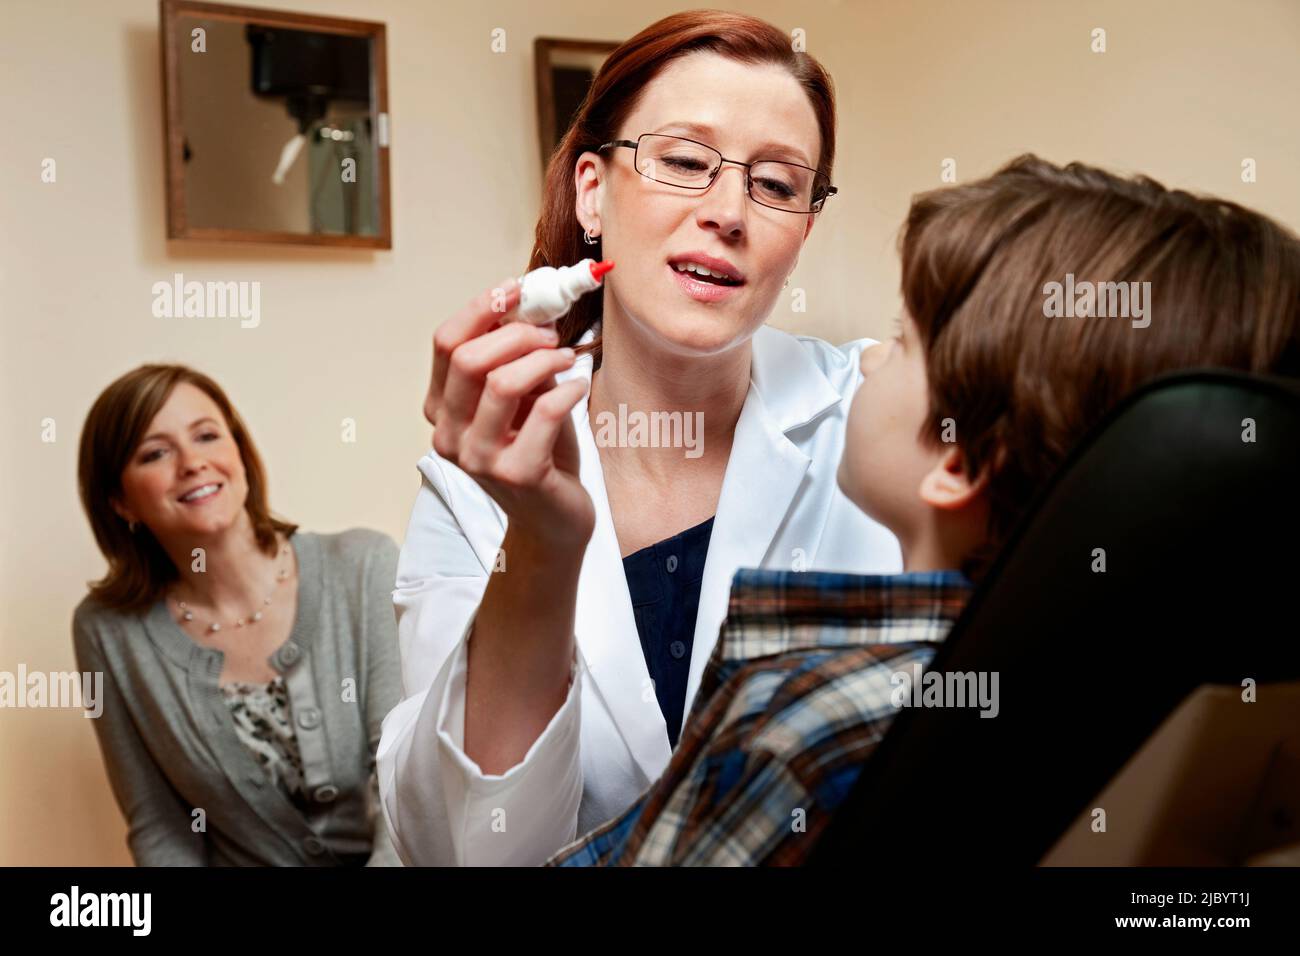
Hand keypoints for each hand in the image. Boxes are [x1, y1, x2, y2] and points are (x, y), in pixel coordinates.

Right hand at [424, 278, 595, 551]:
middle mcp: (450, 435)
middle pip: (467, 358)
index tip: (518, 290)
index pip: (446, 343)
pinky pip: (543, 411)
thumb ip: (517, 357)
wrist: (555, 520)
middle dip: (516, 334)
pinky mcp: (517, 475)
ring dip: (543, 359)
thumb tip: (532, 304)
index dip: (481, 309)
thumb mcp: (523, 397)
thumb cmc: (539, 451)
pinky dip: (567, 390)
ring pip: (501, 382)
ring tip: (566, 360)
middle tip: (550, 336)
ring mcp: (479, 459)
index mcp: (443, 409)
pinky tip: (578, 389)